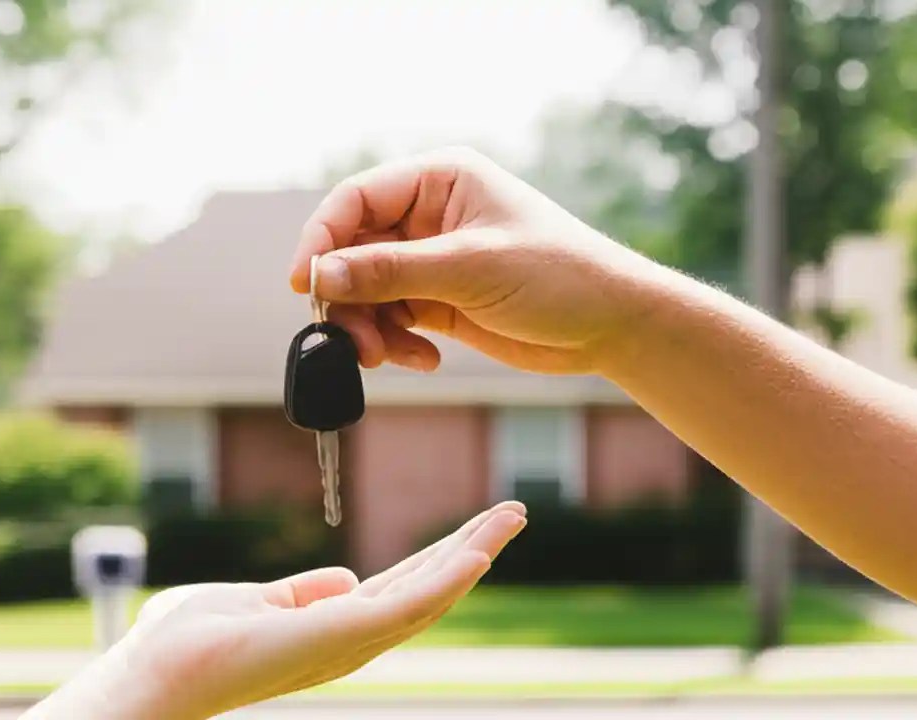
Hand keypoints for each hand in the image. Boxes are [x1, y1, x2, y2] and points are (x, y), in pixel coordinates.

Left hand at [27, 502, 524, 719]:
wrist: (157, 674)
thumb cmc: (194, 645)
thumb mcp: (258, 601)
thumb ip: (305, 591)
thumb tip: (349, 576)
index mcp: (334, 630)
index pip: (402, 588)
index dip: (442, 558)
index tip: (476, 529)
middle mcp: (352, 641)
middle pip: (427, 589)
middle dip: (472, 550)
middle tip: (515, 513)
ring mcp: (349, 642)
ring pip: (429, 595)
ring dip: (472, 555)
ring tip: (510, 519)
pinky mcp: (339, 636)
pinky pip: (407, 604)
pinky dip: (446, 579)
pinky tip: (474, 552)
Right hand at [289, 147, 662, 374]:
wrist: (611, 326)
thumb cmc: (557, 275)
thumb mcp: (469, 268)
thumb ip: (391, 271)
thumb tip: (320, 276)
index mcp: (440, 180)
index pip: (356, 198)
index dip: (322, 238)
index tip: (305, 284)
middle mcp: (429, 215)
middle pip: (353, 250)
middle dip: (347, 297)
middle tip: (352, 340)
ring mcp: (431, 260)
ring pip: (366, 291)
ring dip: (368, 328)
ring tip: (387, 357)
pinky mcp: (439, 301)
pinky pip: (391, 319)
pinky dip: (394, 344)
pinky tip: (423, 361)